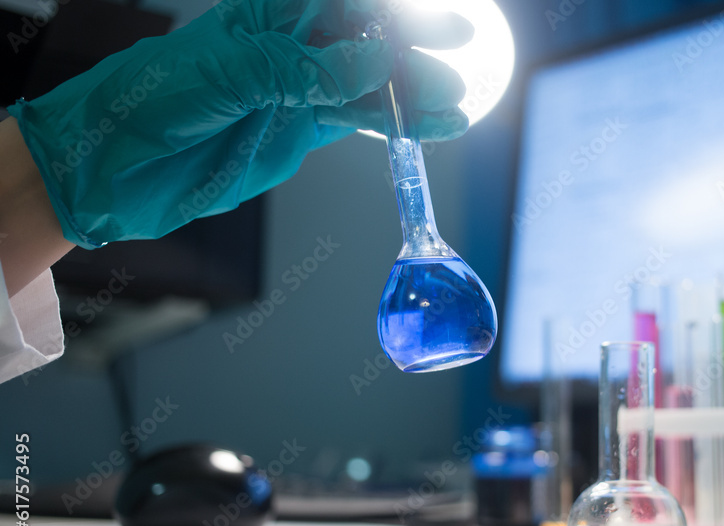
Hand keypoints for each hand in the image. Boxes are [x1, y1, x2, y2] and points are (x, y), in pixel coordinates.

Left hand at [8, 0, 471, 247]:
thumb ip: (304, 69)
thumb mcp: (230, 75)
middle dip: (412, 48)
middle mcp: (289, 45)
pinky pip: (357, 121)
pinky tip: (425, 129)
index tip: (433, 20)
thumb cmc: (152, 100)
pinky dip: (393, 126)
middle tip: (459, 56)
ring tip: (455, 104)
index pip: (344, 3)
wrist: (117, 165)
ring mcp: (299, 87)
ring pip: (370, 84)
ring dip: (412, 94)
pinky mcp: (302, 128)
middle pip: (366, 38)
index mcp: (268, 14)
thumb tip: (374, 62)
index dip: (390, 12)